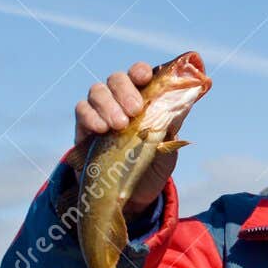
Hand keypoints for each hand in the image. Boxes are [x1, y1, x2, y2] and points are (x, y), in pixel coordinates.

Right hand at [73, 61, 191, 213]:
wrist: (133, 196)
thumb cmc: (152, 165)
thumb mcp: (168, 146)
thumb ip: (172, 123)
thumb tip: (185, 100)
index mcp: (143, 98)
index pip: (139, 74)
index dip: (140, 71)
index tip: (145, 77)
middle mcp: (120, 100)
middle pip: (116, 79)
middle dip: (124, 90)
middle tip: (134, 110)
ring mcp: (101, 111)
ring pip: (97, 91)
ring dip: (108, 104)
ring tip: (119, 125)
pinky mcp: (84, 127)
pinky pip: (82, 110)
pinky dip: (91, 116)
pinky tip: (101, 129)